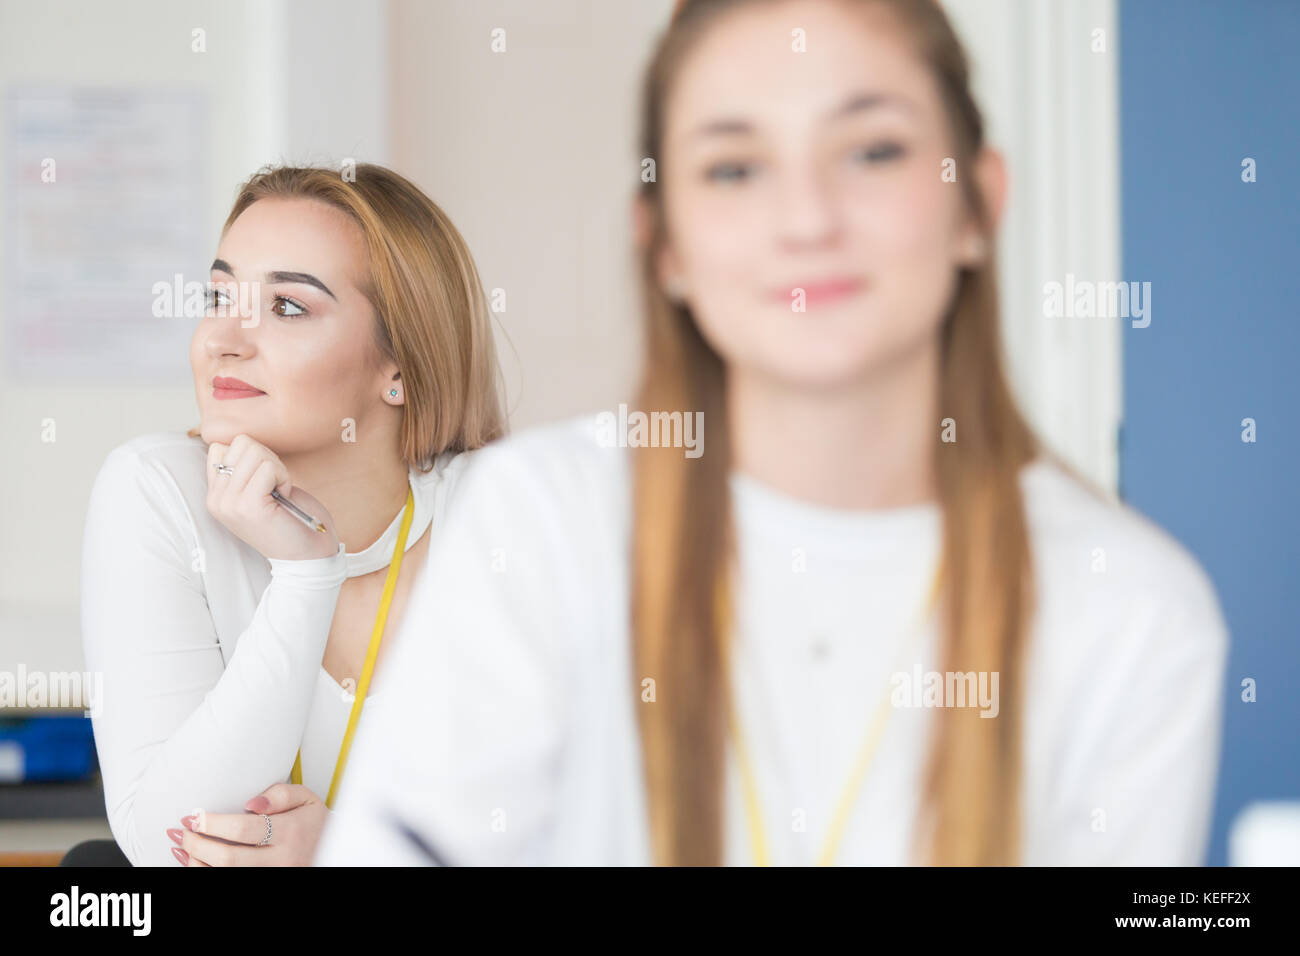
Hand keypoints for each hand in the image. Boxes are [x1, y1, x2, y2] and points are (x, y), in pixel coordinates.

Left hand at [167, 784, 329, 866]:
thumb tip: (252, 802)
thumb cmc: (314, 824)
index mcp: (291, 833)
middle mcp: (281, 860)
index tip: (195, 815)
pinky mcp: (265, 881)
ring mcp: (272, 875)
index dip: (213, 823)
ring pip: (224, 875)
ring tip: (181, 845)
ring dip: (195, 861)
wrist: (330, 851)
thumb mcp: (307, 798)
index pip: (244, 829)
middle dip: (198, 843)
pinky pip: (227, 881)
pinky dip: (204, 872)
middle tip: (183, 829)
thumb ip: (281, 794)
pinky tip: (191, 862)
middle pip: (228, 858)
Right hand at [205, 435, 338, 560]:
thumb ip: (242, 470)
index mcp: (216, 495)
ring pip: (255, 452)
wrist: (307, 555)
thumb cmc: (290, 520)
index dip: (251, 455)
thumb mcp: (257, 491)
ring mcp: (230, 503)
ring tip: (279, 492)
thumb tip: (240, 440)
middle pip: (240, 444)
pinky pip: (268, 467)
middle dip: (267, 458)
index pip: (220, 447)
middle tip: (276, 485)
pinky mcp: (248, 505)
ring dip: (277, 468)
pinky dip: (284, 477)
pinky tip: (285, 496)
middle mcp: (216, 499)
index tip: (263, 479)